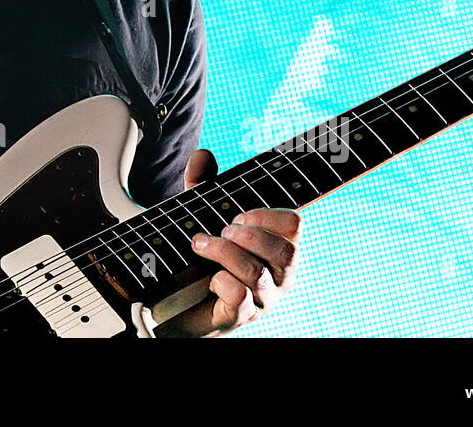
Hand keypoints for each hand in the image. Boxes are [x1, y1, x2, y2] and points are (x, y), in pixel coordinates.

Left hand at [155, 149, 301, 337]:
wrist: (178, 297)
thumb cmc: (203, 253)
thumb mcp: (201, 213)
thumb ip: (203, 184)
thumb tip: (202, 155)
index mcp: (278, 245)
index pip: (294, 224)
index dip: (267, 214)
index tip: (238, 214)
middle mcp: (280, 274)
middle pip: (285, 250)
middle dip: (248, 235)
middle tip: (222, 230)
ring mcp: (264, 299)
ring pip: (257, 273)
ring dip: (225, 252)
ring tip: (201, 244)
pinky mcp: (241, 318)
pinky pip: (240, 298)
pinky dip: (221, 282)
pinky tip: (208, 279)